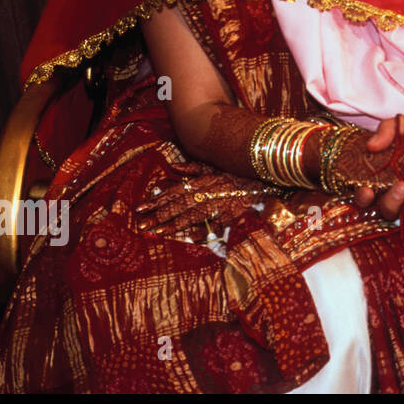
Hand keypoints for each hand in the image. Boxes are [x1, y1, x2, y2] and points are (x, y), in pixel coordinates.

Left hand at [135, 172, 264, 237]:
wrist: (264, 175)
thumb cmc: (237, 171)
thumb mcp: (214, 165)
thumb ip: (193, 167)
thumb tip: (172, 166)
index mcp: (202, 180)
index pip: (174, 191)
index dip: (156, 199)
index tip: (139, 208)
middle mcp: (207, 191)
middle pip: (180, 204)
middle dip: (159, 214)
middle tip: (142, 224)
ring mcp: (220, 203)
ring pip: (193, 214)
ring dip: (175, 223)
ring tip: (158, 232)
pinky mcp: (232, 213)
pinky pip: (217, 224)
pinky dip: (206, 230)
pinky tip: (192, 238)